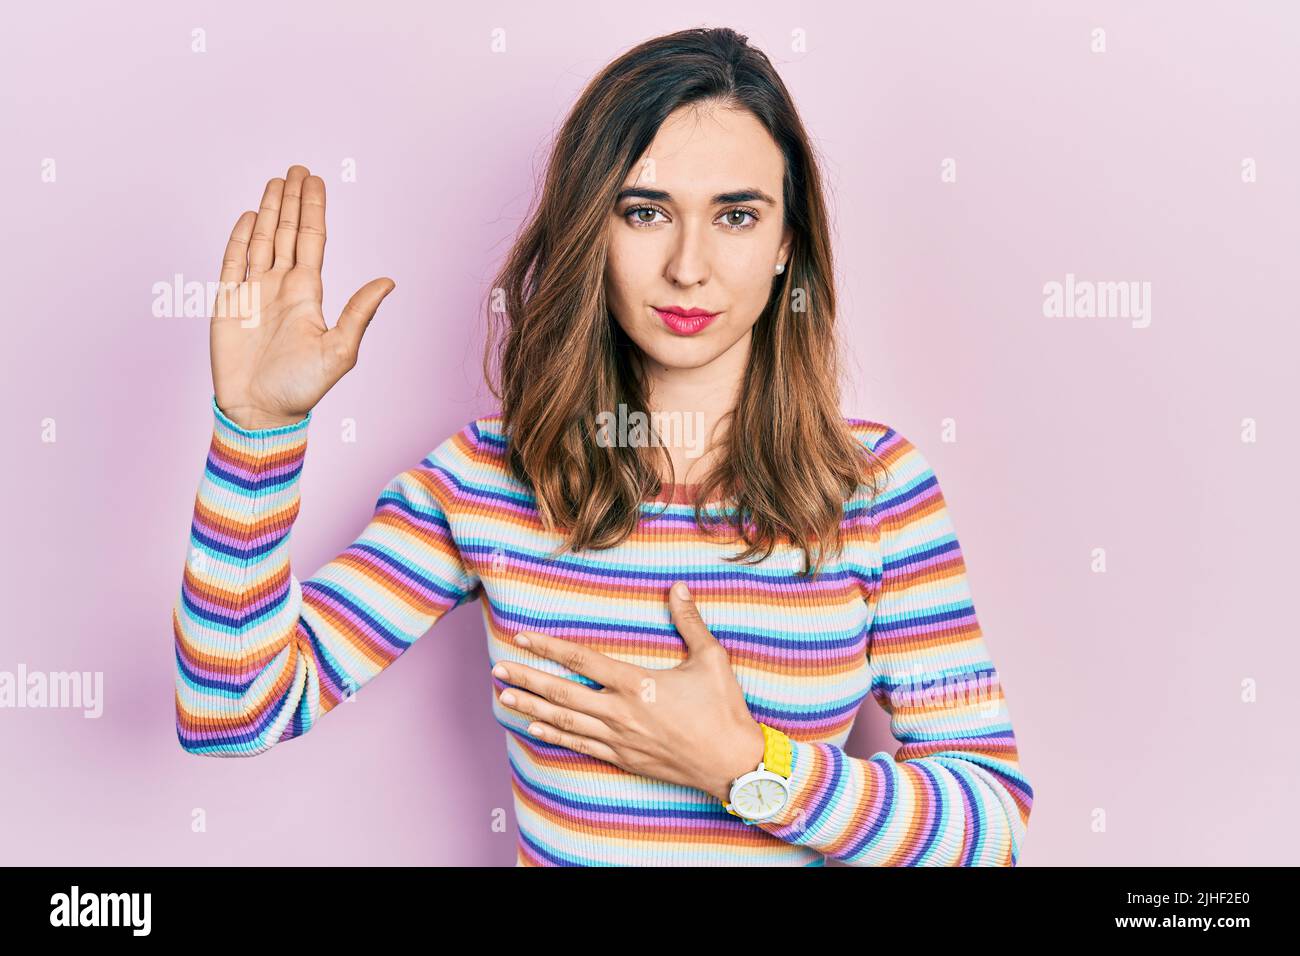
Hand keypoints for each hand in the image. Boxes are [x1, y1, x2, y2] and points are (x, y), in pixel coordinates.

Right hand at [210, 163, 395, 429]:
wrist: (260, 412)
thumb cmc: (301, 389)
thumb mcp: (339, 350)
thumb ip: (359, 313)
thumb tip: (388, 282)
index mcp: (309, 294)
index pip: (312, 241)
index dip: (313, 210)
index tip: (315, 181)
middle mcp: (282, 287)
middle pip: (288, 232)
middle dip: (292, 201)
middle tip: (297, 169)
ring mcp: (254, 293)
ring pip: (263, 240)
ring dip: (269, 211)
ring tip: (275, 182)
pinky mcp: (229, 303)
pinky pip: (233, 262)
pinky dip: (240, 237)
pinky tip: (250, 216)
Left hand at [491, 581, 766, 801]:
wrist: (734, 764)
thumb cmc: (724, 711)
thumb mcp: (712, 659)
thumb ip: (691, 622)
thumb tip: (679, 587)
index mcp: (638, 683)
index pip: (582, 660)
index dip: (549, 647)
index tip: (523, 637)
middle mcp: (621, 712)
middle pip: (562, 693)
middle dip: (527, 680)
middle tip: (497, 669)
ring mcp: (620, 739)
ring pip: (565, 721)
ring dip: (532, 708)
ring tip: (503, 698)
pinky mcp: (625, 759)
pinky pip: (580, 746)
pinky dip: (555, 736)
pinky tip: (535, 729)